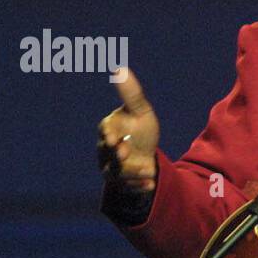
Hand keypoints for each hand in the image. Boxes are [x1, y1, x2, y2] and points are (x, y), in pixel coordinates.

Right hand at [97, 67, 159, 192]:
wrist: (147, 157)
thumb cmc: (140, 131)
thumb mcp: (141, 112)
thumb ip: (132, 94)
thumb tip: (120, 68)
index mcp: (109, 129)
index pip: (105, 130)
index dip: (108, 134)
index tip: (114, 137)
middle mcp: (105, 150)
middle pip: (106, 154)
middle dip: (116, 155)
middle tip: (124, 153)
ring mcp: (112, 169)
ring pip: (115, 173)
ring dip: (132, 172)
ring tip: (149, 170)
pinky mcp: (122, 185)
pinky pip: (127, 188)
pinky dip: (138, 186)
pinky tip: (151, 184)